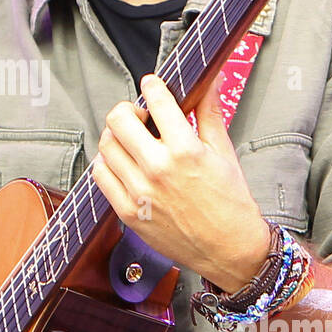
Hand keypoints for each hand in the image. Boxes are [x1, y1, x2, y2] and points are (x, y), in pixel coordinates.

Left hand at [92, 73, 270, 289]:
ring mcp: (139, 192)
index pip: (157, 101)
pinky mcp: (127, 211)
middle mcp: (158, 169)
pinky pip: (101, 175)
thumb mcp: (224, 152)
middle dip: (128, 109)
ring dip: (116, 135)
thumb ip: (210, 113)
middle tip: (139, 115)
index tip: (152, 85)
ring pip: (106, 145)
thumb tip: (210, 82)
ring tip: (131, 140)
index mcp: (185, 151)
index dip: (152, 86)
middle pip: (119, 119)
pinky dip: (107, 163)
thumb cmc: (230, 204)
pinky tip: (123, 163)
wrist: (229, 249)